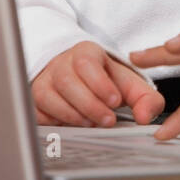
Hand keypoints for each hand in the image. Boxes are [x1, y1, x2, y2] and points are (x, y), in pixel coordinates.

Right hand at [32, 41, 164, 125]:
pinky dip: (53, 121)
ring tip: (91, 123)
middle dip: (88, 104)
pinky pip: (37, 111)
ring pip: (48, 96)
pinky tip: (71, 126)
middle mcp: (61, 64)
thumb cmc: (105, 82)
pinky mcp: (33, 100)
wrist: (78, 79)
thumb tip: (145, 117)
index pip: (86, 63)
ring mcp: (44, 81)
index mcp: (85, 53)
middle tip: (107, 120)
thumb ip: (145, 98)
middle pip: (66, 81)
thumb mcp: (129, 84)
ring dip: (71, 114)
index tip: (115, 101)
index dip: (99, 83)